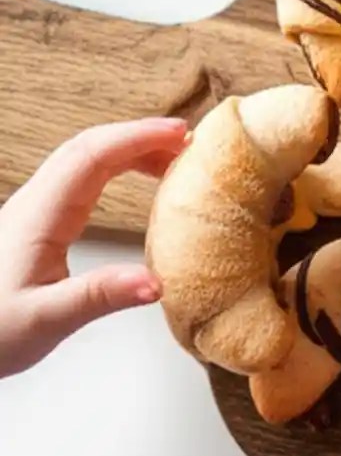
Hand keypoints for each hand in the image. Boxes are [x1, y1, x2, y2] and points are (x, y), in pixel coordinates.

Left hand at [0, 118, 187, 377]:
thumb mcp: (46, 320)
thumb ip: (100, 297)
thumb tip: (156, 283)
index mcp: (39, 217)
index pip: (91, 157)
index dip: (137, 138)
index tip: (180, 135)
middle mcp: (35, 204)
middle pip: (89, 147)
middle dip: (140, 136)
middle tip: (189, 141)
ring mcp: (36, 210)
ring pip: (84, 159)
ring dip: (129, 149)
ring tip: (174, 159)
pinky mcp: (40, 222)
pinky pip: (83, 177)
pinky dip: (117, 166)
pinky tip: (140, 182)